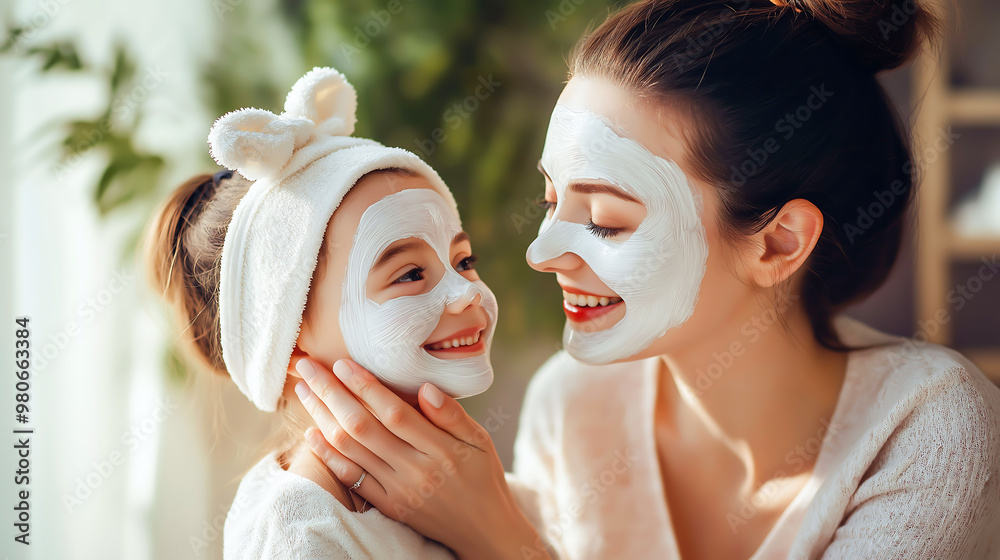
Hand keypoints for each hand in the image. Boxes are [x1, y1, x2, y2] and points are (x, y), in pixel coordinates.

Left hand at [293, 357, 549, 559]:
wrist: (484, 530)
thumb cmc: (483, 478)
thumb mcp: (481, 441)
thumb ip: (453, 415)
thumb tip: (425, 388)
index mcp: (440, 450)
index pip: (395, 412)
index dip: (365, 386)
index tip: (341, 363)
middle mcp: (414, 470)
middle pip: (363, 426)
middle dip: (331, 393)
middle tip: (307, 367)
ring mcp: (397, 491)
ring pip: (351, 449)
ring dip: (322, 417)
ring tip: (304, 391)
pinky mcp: (387, 506)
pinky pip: (351, 479)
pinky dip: (328, 455)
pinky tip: (311, 433)